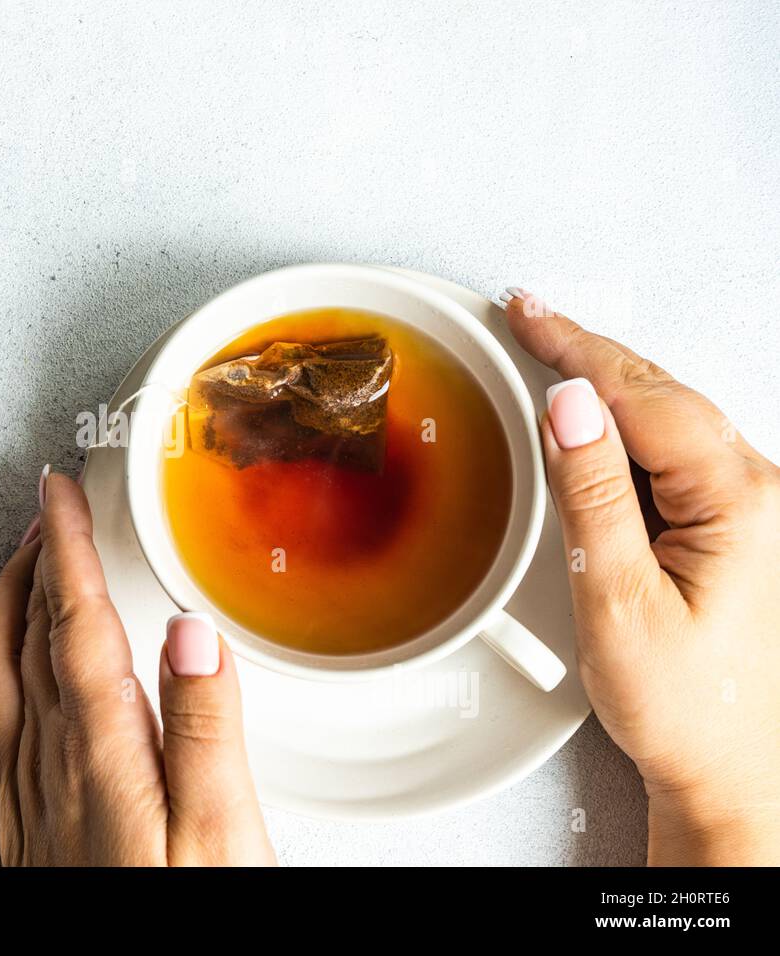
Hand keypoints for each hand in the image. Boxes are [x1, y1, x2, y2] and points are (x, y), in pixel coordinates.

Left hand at [0, 468, 275, 865]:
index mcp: (106, 753)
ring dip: (3, 604)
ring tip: (20, 559)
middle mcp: (51, 763)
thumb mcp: (225, 834)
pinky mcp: (12, 824)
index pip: (77, 625)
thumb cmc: (188, 915)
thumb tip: (189, 633)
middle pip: (31, 636)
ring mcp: (23, 793)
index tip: (58, 490)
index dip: (67, 549)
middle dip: (37, 561)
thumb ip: (207, 731)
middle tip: (51, 510)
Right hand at [505, 290, 779, 865]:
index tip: (527, 315)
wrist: (728, 768)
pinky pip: (669, 451)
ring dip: (604, 381)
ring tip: (548, 350)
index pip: (643, 397)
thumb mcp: (617, 598)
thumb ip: (592, 494)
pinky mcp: (727, 526)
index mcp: (735, 501)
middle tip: (526, 317)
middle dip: (587, 351)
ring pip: (666, 416)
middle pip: (660, 393)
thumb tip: (568, 406)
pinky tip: (589, 417)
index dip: (577, 348)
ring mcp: (745, 508)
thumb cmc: (683, 703)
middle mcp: (752, 493)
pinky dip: (620, 423)